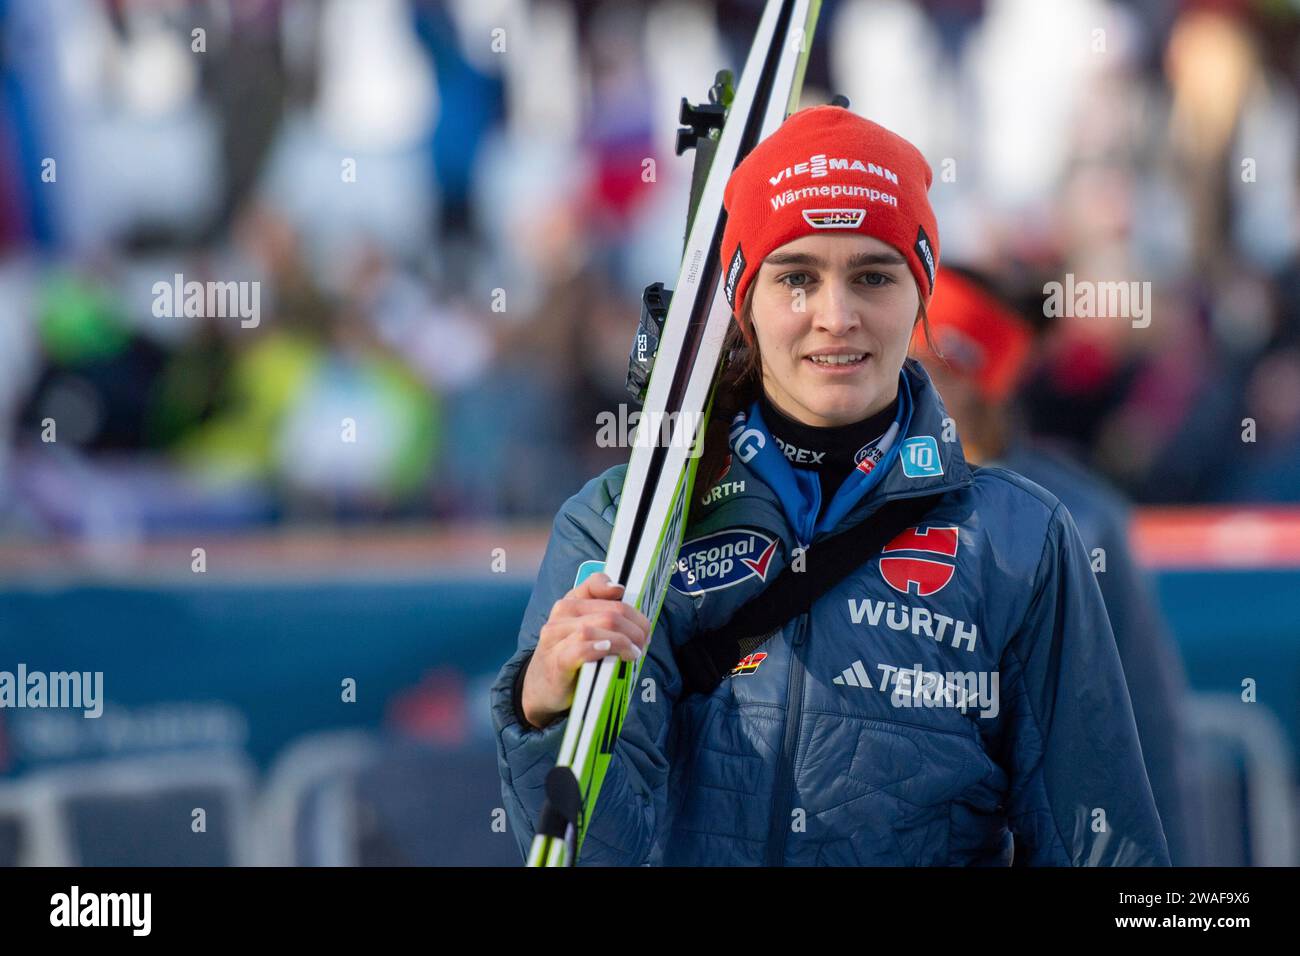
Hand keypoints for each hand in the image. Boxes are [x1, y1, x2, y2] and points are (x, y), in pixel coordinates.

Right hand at [521, 573, 652, 728]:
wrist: (540, 688)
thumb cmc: (569, 656)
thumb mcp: (584, 630)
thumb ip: (604, 612)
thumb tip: (622, 594)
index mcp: (571, 603)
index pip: (595, 583)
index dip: (616, 591)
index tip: (632, 609)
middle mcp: (561, 615)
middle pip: (610, 612)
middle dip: (635, 627)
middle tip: (643, 642)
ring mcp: (556, 637)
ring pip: (598, 628)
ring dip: (624, 641)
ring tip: (634, 654)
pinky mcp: (557, 661)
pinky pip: (582, 648)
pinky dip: (601, 648)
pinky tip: (611, 653)